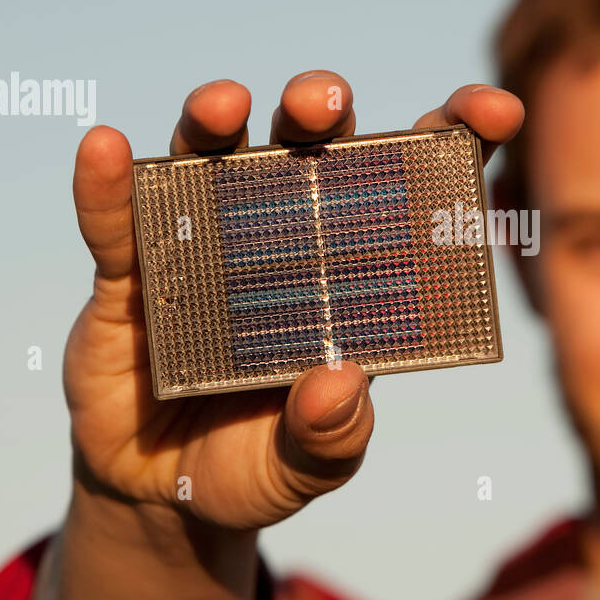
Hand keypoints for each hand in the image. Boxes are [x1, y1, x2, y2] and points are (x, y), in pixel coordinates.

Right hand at [63, 72, 524, 530]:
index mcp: (349, 275)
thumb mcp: (310, 466)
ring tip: (224, 106)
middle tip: (325, 103)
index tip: (492, 111)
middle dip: (319, 114)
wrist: (161, 495)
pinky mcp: (131, 274)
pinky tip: (108, 150)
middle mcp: (280, 241)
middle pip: (308, 152)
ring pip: (213, 159)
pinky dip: (108, 186)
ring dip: (216, 120)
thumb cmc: (257, 464)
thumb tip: (339, 385)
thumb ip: (332, 436)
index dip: (452, 140)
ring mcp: (202, 247)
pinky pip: (116, 223)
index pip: (410, 192)